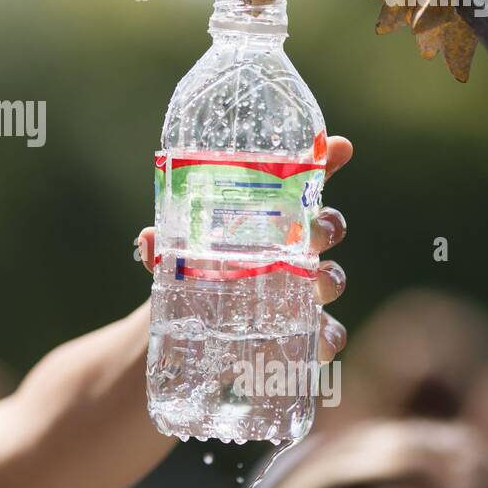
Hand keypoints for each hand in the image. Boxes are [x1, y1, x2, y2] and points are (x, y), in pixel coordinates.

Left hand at [133, 135, 352, 363]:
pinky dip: (330, 336)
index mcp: (269, 223)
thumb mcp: (176, 257)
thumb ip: (164, 247)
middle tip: (314, 232)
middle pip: (325, 230)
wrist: (188, 331)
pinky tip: (322, 341)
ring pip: (332, 278)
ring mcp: (302, 293)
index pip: (304, 188)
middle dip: (328, 226)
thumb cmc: (192, 277)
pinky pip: (327, 332)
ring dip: (331, 277)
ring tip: (317, 283)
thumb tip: (145, 238)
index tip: (342, 146)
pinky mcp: (301, 332)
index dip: (328, 163)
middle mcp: (293, 254)